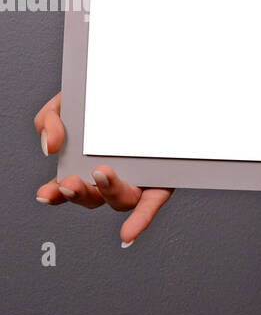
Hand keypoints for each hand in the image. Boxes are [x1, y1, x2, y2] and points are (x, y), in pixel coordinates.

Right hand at [34, 92, 172, 245]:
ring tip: (100, 173)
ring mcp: (137, 180)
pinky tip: (128, 234)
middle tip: (68, 182)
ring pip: (121, 199)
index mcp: (87, 164)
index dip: (54, 194)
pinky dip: (140, 218)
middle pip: (93, 198)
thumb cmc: (104, 98)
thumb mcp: (70, 102)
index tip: (44, 193)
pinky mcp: (162, 178)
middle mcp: (112, 178)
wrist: (146, 80)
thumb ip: (51, 120)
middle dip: (77, 193)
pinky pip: (152, 201)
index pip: (66, 188)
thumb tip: (50, 145)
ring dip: (108, 192)